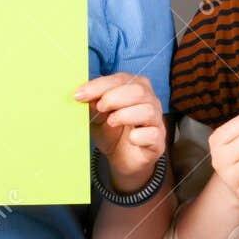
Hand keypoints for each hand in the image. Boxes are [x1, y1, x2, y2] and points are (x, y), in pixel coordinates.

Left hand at [75, 74, 165, 193]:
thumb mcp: (97, 115)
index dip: (100, 85)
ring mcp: (156, 122)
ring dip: (125, 115)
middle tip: (99, 108)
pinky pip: (153, 134)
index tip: (80, 95)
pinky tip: (130, 139)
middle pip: (139, 91)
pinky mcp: (158, 142)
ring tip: (111, 122)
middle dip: (114, 98)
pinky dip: (139, 136)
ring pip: (148, 111)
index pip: (122, 79)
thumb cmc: (112, 132)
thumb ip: (93, 104)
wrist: (121, 159)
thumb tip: (83, 94)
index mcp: (135, 89)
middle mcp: (150, 102)